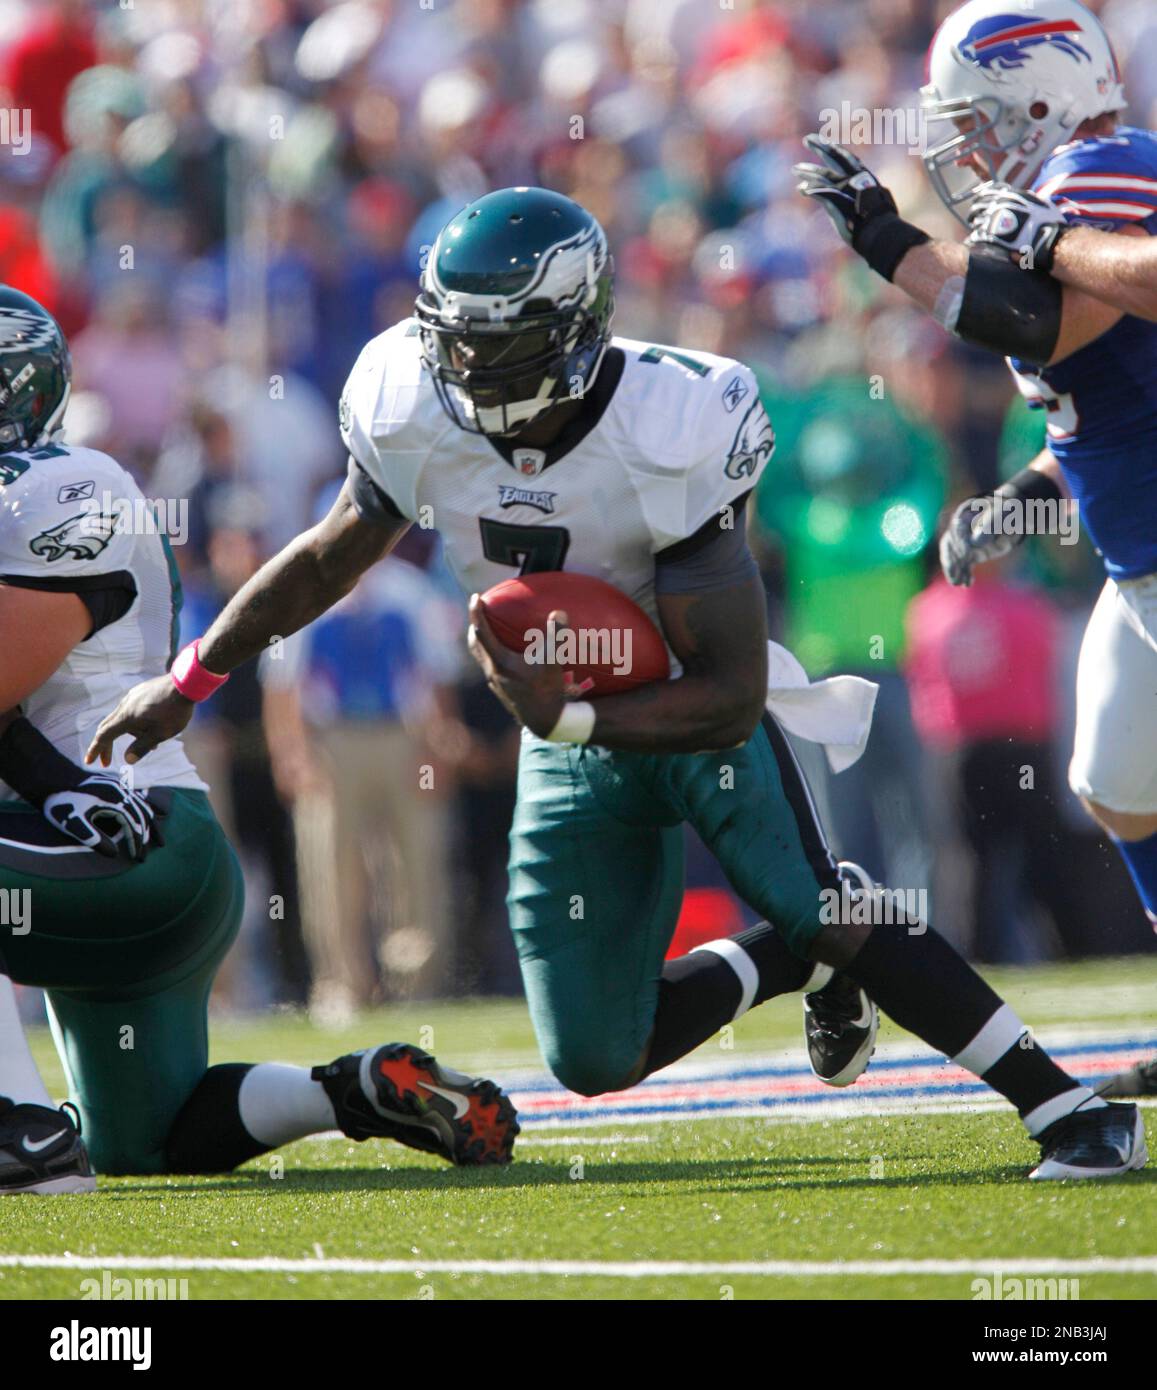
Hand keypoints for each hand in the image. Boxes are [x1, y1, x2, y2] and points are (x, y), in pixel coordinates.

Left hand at [43, 774, 164, 861]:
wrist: (51, 778)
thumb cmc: (61, 802)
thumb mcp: (74, 823)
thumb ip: (94, 839)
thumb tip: (115, 854)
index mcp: (115, 800)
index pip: (135, 824)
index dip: (138, 843)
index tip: (138, 858)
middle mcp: (121, 792)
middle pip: (143, 815)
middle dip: (148, 837)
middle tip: (146, 856)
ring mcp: (118, 788)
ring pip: (143, 807)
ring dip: (151, 825)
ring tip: (159, 841)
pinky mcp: (113, 787)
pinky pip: (136, 800)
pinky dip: (145, 812)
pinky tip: (149, 818)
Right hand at [86, 675, 193, 767]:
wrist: (186, 683)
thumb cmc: (175, 711)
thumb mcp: (160, 734)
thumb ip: (142, 747)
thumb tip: (127, 760)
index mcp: (126, 717)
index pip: (104, 736)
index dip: (95, 750)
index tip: (89, 761)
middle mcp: (125, 705)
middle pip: (107, 727)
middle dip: (106, 746)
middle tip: (106, 761)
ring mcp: (132, 697)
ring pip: (122, 719)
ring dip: (130, 735)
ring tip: (152, 746)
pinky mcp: (140, 692)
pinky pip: (131, 710)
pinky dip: (135, 723)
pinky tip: (152, 728)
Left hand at [467, 594, 567, 738]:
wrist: (545, 721)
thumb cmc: (549, 691)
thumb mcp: (555, 663)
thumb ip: (557, 637)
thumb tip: (559, 613)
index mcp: (501, 662)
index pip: (482, 633)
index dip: (477, 613)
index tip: (475, 597)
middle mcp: (492, 672)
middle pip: (474, 643)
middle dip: (474, 625)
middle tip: (477, 610)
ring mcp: (494, 682)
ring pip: (480, 656)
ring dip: (480, 640)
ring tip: (485, 629)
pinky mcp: (499, 690)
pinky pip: (488, 666)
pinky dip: (489, 653)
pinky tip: (503, 653)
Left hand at [793, 135, 898, 247]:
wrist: (880, 233)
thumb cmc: (879, 221)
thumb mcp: (875, 202)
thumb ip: (865, 194)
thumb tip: (872, 193)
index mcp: (864, 176)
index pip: (847, 158)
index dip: (835, 149)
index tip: (825, 141)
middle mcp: (854, 179)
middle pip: (833, 158)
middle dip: (820, 146)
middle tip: (806, 139)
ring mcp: (845, 189)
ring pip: (822, 175)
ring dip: (807, 171)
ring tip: (795, 169)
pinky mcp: (836, 202)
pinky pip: (819, 192)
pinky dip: (809, 189)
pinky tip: (801, 188)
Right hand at [939, 496, 1022, 586]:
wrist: (1013, 519)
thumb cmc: (1009, 512)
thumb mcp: (1004, 514)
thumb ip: (991, 523)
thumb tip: (974, 541)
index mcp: (965, 513)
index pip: (956, 528)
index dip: (959, 542)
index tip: (965, 555)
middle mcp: (960, 528)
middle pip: (949, 545)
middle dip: (951, 560)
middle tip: (954, 574)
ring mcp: (964, 542)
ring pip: (954, 557)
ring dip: (954, 571)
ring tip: (957, 583)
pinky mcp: (969, 554)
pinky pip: (963, 565)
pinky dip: (964, 575)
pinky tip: (967, 584)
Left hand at [967, 182, 1068, 270]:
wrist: (1046, 238)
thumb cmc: (1048, 221)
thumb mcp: (1041, 203)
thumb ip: (1031, 198)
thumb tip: (1029, 194)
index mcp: (1011, 195)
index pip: (989, 192)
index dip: (982, 197)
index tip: (979, 201)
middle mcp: (1000, 205)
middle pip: (978, 206)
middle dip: (975, 211)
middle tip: (973, 217)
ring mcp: (994, 220)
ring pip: (975, 220)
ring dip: (974, 224)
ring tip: (974, 228)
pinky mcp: (991, 236)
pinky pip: (976, 236)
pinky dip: (973, 238)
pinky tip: (972, 241)